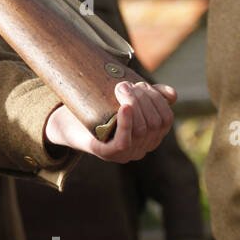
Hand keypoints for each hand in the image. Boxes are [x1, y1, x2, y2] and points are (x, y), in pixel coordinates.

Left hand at [45, 81, 175, 161]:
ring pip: (142, 129)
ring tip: (120, 89)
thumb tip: (172, 95)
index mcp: (150, 136)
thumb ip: (148, 96)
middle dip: (143, 98)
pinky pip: (125, 141)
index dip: (157, 99)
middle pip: (155, 123)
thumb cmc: (99, 110)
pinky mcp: (109, 154)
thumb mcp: (126, 99)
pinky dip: (126, 122)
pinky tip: (124, 107)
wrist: (68, 121)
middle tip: (124, 85)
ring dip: (133, 103)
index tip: (140, 84)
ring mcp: (126, 154)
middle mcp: (142, 148)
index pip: (166, 119)